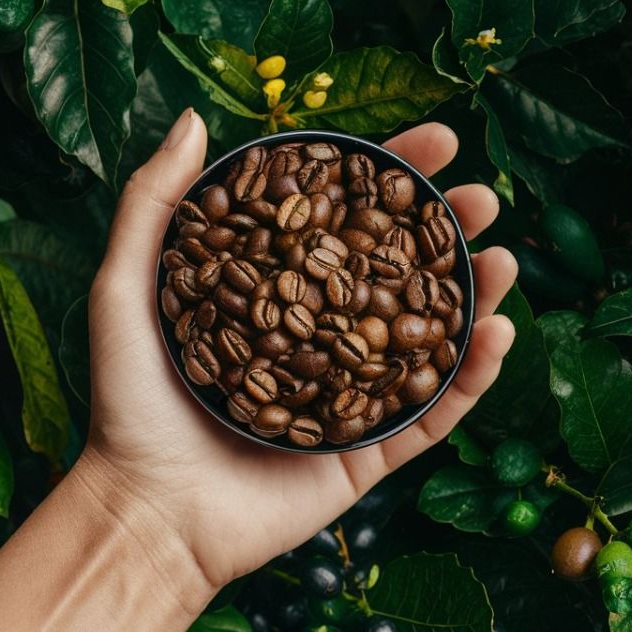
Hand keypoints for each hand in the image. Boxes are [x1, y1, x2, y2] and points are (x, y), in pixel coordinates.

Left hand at [83, 110, 516, 593]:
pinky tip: (496, 332)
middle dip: (448, 230)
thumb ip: (154, 204)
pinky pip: (433, 413)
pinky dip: (471, 376)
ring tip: (503, 256)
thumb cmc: (130, 403)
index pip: (345, 220)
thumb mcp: (128, 287)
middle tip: (483, 196)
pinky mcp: (371, 453)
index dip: (391, 177)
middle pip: (398, 271)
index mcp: (279, 293)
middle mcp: (323, 337)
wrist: (147, 512)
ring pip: (428, 337)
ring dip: (474, 295)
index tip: (436, 139)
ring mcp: (353, 395)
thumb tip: (194, 118)